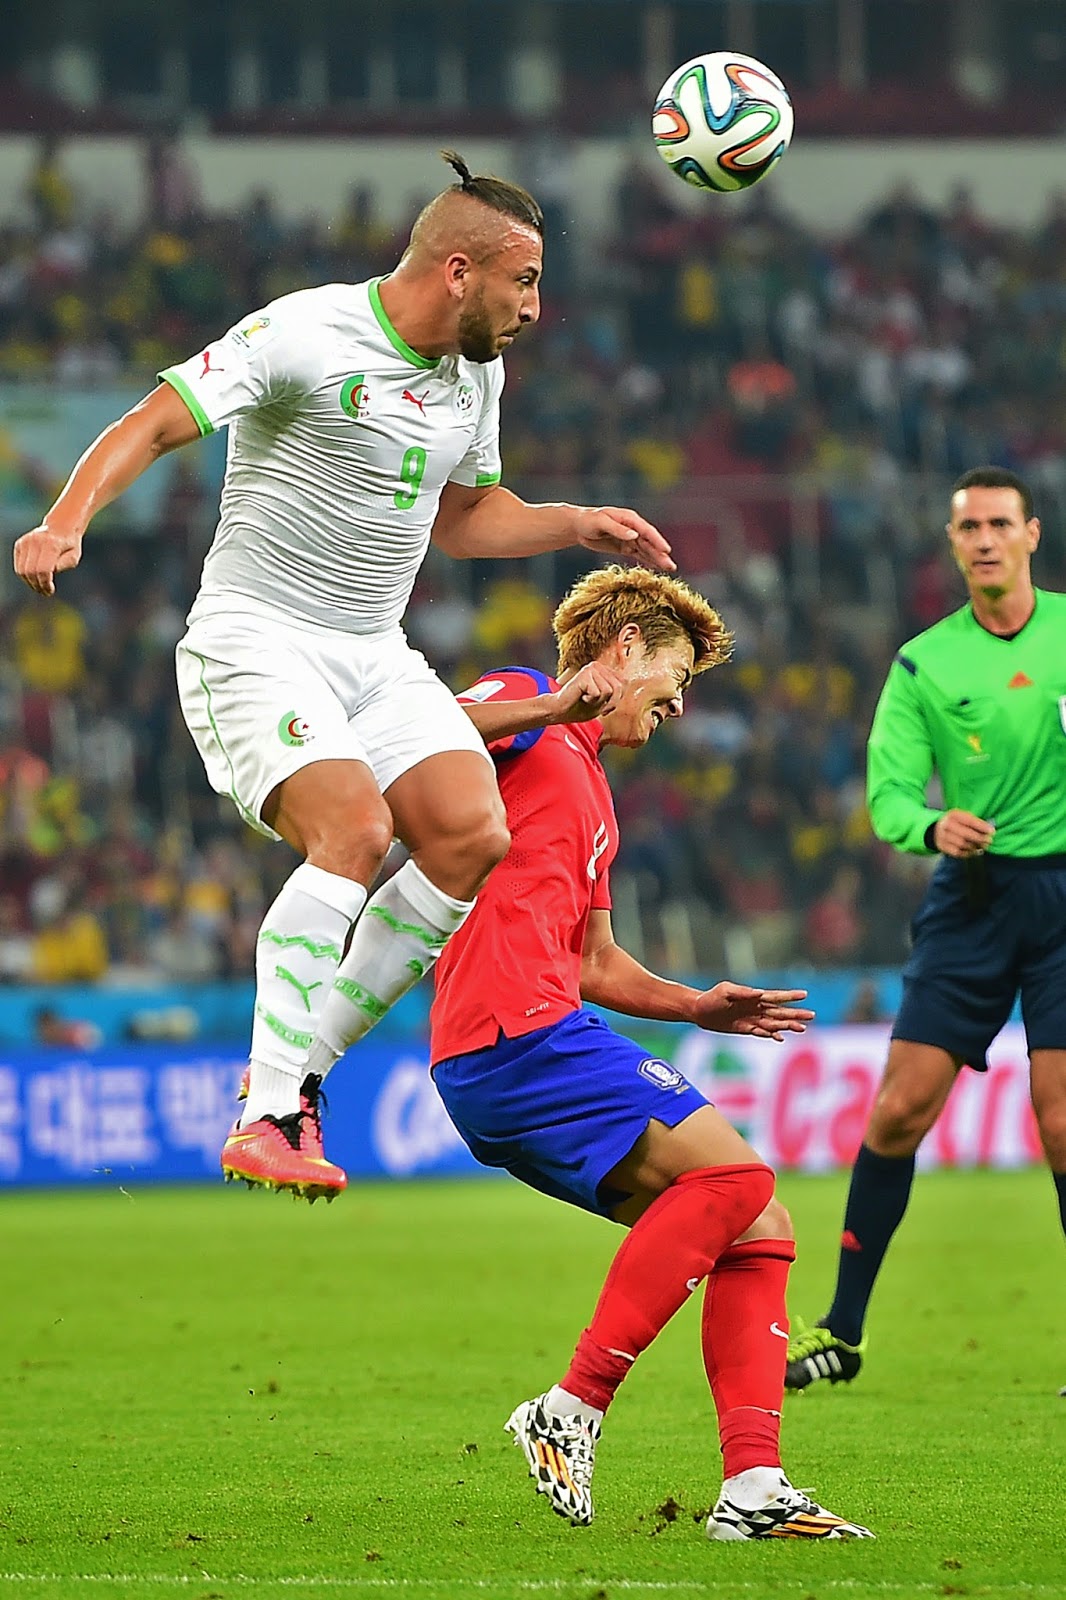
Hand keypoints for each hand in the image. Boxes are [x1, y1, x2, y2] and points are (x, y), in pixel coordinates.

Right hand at [13, 525, 82, 595]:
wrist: (61, 526)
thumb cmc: (70, 545)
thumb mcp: (73, 557)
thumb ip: (61, 566)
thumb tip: (47, 574)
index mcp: (51, 544)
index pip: (43, 570)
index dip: (45, 584)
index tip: (50, 591)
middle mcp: (36, 541)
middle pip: (30, 572)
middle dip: (37, 585)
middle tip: (45, 592)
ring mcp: (25, 541)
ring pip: (22, 570)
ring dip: (30, 583)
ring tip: (40, 587)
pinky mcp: (20, 544)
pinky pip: (19, 566)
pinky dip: (25, 575)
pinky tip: (35, 578)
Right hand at [545, 663, 625, 724]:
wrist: (559, 711)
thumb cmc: (579, 708)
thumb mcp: (603, 701)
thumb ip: (615, 692)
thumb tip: (628, 682)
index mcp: (603, 670)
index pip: (624, 683)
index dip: (616, 699)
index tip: (603, 706)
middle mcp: (597, 666)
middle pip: (618, 687)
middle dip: (609, 702)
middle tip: (593, 703)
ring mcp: (591, 668)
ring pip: (609, 691)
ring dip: (598, 701)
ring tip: (585, 699)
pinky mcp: (585, 674)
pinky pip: (598, 693)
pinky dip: (590, 700)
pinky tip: (580, 697)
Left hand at [575, 506, 675, 571]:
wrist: (578, 526)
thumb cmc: (588, 520)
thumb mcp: (601, 522)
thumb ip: (618, 529)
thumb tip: (634, 535)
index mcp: (629, 519)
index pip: (646, 531)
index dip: (657, 541)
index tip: (666, 551)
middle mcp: (633, 528)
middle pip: (650, 542)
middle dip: (661, 554)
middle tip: (671, 566)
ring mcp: (630, 538)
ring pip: (646, 550)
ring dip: (657, 559)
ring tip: (669, 569)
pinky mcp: (625, 547)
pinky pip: (638, 555)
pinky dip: (647, 561)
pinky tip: (657, 568)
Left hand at [690, 982, 813, 1041]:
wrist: (699, 1011)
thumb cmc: (711, 997)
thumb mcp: (725, 991)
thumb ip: (742, 992)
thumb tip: (759, 993)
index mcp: (753, 997)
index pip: (775, 996)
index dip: (789, 996)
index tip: (804, 994)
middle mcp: (755, 1008)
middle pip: (779, 1011)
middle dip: (795, 1014)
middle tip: (812, 1016)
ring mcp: (752, 1019)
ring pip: (774, 1023)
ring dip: (788, 1025)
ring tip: (802, 1029)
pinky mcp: (745, 1029)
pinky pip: (762, 1033)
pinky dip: (772, 1035)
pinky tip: (781, 1037)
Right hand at [933, 810, 995, 858]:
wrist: (936, 829)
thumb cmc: (956, 823)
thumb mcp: (963, 817)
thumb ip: (975, 822)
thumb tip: (989, 831)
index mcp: (953, 815)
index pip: (969, 821)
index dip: (982, 827)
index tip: (992, 831)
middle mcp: (946, 825)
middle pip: (966, 834)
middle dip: (980, 838)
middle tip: (989, 841)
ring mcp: (942, 836)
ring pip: (962, 844)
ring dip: (975, 847)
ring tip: (983, 846)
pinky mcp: (941, 846)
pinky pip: (957, 852)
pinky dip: (967, 853)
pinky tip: (974, 851)